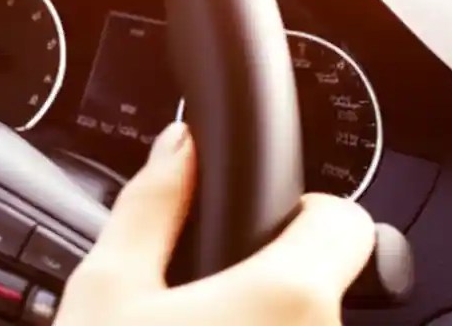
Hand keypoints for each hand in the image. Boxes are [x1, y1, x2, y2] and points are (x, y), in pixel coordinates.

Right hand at [57, 123, 374, 324]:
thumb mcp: (107, 284)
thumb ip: (151, 204)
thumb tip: (178, 145)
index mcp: (288, 295)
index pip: (344, 221)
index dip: (299, 209)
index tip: (250, 221)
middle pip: (315, 279)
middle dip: (259, 275)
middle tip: (187, 297)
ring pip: (297, 325)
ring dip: (254, 319)